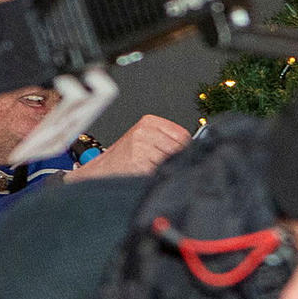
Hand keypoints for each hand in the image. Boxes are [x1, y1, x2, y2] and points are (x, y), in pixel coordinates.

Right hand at [68, 115, 189, 180]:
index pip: (183, 135)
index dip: (182, 148)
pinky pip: (161, 172)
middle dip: (173, 159)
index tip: (174, 155)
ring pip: (172, 161)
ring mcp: (141, 146)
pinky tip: (144, 173)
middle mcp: (144, 131)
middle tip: (157, 162)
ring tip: (148, 167)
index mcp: (149, 122)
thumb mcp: (145, 139)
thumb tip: (196, 148)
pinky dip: (156, 176)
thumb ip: (167, 139)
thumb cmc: (125, 157)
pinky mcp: (139, 162)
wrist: (101, 170)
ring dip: (165, 169)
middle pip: (179, 148)